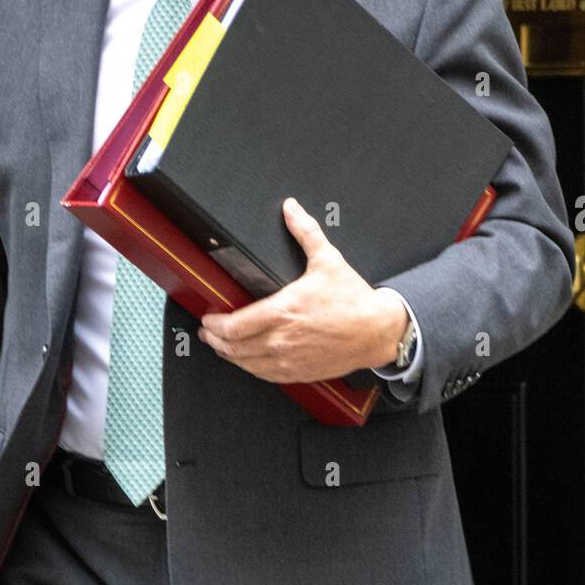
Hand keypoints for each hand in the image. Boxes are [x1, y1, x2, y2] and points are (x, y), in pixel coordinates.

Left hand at [198, 197, 408, 382]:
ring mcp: (289, 360)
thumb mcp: (328, 259)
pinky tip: (246, 361)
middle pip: (234, 347)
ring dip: (229, 355)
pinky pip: (265, 375)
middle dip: (215, 339)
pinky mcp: (299, 372)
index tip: (208, 317)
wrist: (376, 330)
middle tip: (207, 331)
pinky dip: (250, 368)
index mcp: (284, 311)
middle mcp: (282, 340)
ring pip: (246, 364)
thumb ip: (305, 231)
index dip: (215, 324)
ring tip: (220, 346)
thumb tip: (291, 209)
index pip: (235, 326)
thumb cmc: (353, 300)